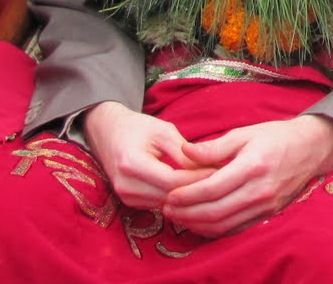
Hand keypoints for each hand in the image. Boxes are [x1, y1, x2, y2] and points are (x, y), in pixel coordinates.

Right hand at [83, 101, 212, 210]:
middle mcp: (126, 186)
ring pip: (168, 205)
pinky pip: (161, 205)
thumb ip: (185, 152)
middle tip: (224, 179)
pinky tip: (194, 189)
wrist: (108, 133)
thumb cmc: (138, 127)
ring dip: (190, 196)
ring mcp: (126, 198)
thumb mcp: (164, 131)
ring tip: (213, 183)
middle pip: (171, 197)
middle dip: (198, 189)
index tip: (221, 171)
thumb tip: (210, 169)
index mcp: (132, 164)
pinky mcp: (130, 203)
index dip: (199, 178)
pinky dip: (178, 198)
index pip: (173, 181)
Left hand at [165, 114, 332, 236]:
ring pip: (223, 225)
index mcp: (253, 166)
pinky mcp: (268, 214)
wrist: (311, 148)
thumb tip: (185, 152)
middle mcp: (260, 190)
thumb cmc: (276, 136)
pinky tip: (200, 222)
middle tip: (167, 208)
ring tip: (179, 216)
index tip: (169, 195)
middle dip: (186, 213)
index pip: (212, 189)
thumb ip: (214, 146)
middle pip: (215, 212)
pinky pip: (236, 229)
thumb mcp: (245, 132)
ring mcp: (265, 206)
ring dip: (197, 225)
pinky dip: (214, 230)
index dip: (187, 195)